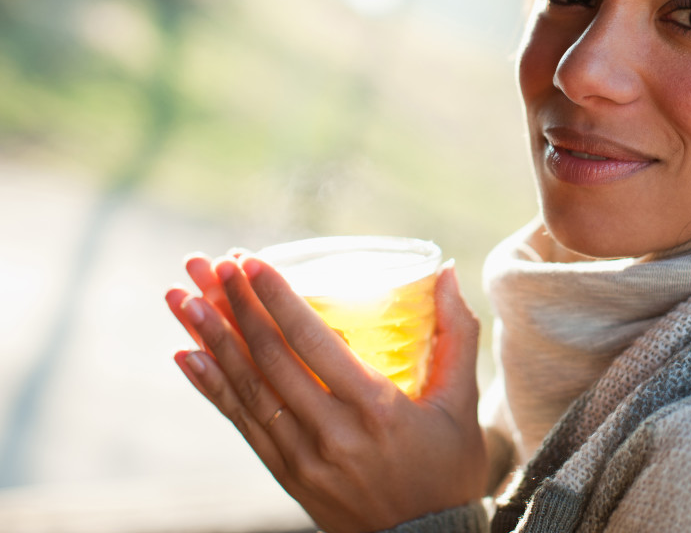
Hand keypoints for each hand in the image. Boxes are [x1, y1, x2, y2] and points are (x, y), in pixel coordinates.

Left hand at [165, 254, 486, 532]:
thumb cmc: (449, 469)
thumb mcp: (461, 402)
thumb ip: (456, 334)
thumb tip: (445, 270)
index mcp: (376, 410)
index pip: (313, 343)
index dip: (277, 300)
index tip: (250, 262)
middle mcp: (331, 434)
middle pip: (269, 360)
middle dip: (234, 307)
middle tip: (210, 264)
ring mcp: (303, 458)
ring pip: (247, 389)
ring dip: (211, 339)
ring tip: (183, 296)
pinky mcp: (287, 474)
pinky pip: (241, 423)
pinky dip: (211, 387)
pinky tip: (186, 355)